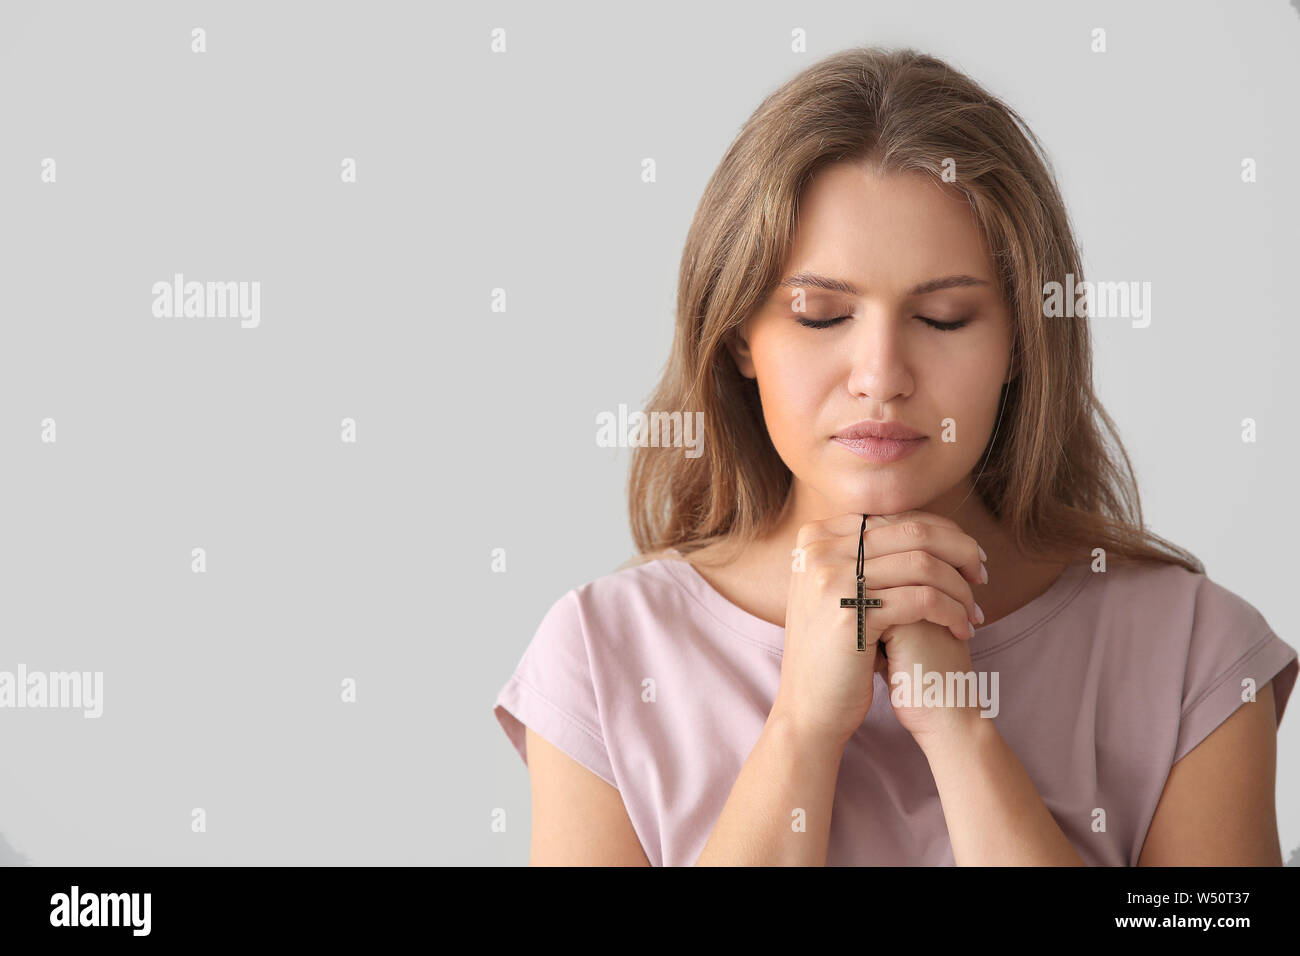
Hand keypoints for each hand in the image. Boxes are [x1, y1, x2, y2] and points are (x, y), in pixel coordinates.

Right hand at [771, 510, 985, 747]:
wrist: (810, 706)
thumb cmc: (835, 649)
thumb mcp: (839, 590)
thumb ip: (867, 554)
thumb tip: (927, 525)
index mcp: (816, 537)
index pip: (895, 517)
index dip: (940, 533)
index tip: (967, 557)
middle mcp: (819, 550)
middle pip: (913, 533)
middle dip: (960, 552)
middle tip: (982, 575)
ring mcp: (832, 579)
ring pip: (924, 564)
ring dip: (961, 588)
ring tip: (974, 611)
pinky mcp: (852, 613)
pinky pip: (923, 599)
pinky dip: (953, 612)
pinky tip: (963, 629)